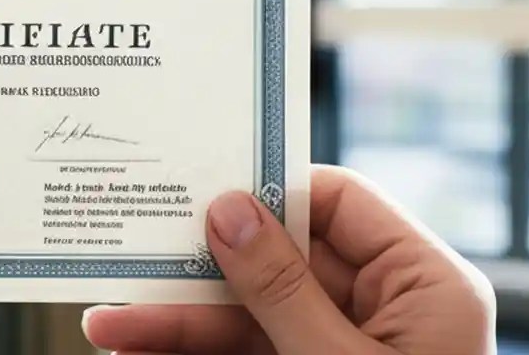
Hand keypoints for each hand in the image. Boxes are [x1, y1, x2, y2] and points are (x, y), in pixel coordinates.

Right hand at [82, 165, 495, 353]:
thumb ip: (279, 289)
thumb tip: (228, 210)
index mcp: (422, 284)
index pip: (338, 203)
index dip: (269, 191)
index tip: (200, 189)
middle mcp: (382, 310)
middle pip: (276, 263)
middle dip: (196, 274)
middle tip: (128, 263)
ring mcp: (341, 351)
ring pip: (247, 317)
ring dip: (176, 325)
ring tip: (106, 329)